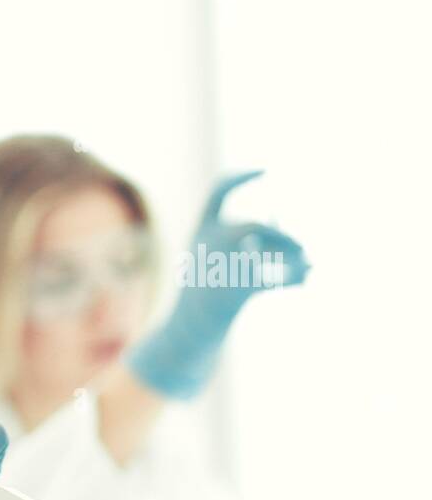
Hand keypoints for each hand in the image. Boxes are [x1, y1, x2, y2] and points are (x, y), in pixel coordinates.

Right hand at [127, 171, 309, 398]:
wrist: (189, 330)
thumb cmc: (206, 292)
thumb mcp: (221, 260)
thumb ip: (251, 238)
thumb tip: (284, 222)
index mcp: (202, 232)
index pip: (219, 192)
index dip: (242, 178)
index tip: (267, 170)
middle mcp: (209, 245)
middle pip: (254, 226)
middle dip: (283, 233)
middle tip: (302, 245)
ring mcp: (222, 267)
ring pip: (268, 251)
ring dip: (294, 257)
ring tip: (310, 264)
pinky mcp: (237, 290)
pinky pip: (275, 278)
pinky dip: (294, 278)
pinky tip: (307, 278)